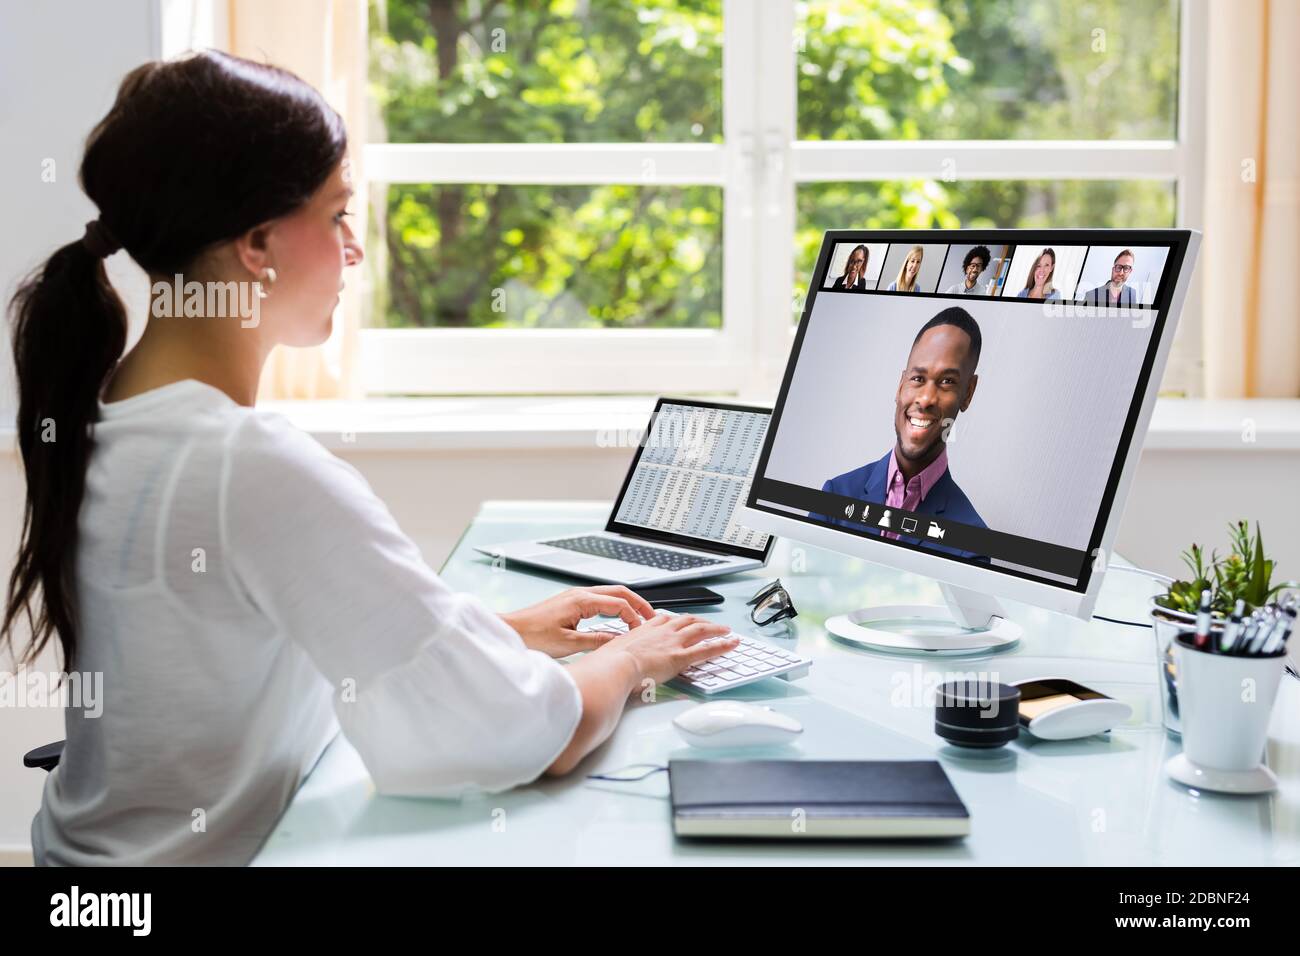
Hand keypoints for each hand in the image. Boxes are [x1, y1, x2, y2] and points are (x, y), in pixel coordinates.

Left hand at [500, 585, 655, 657]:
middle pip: (618, 592)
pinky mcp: (570, 603)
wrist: (512, 630)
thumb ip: (597, 641)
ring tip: (638, 617)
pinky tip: (615, 617)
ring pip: (609, 594)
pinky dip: (613, 606)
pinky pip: (599, 600)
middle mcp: (579, 594)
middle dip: (637, 603)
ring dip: (626, 603)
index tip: (641, 629)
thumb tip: (618, 641)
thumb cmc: (533, 635)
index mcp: (581, 600)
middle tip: (651, 616)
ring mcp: (574, 596)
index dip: (634, 616)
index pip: (618, 603)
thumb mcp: (569, 643)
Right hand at [596, 612, 736, 687]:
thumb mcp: (613, 653)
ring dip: (716, 629)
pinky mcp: (680, 657)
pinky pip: (707, 649)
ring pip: (700, 630)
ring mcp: (673, 642)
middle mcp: (662, 631)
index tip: (682, 622)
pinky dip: (722, 645)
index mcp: (645, 628)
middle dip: (701, 621)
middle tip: (710, 624)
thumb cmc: (609, 663)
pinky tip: (732, 644)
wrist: (614, 666)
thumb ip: (619, 656)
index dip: (677, 620)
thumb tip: (614, 664)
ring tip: (726, 631)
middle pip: (687, 621)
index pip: (666, 619)